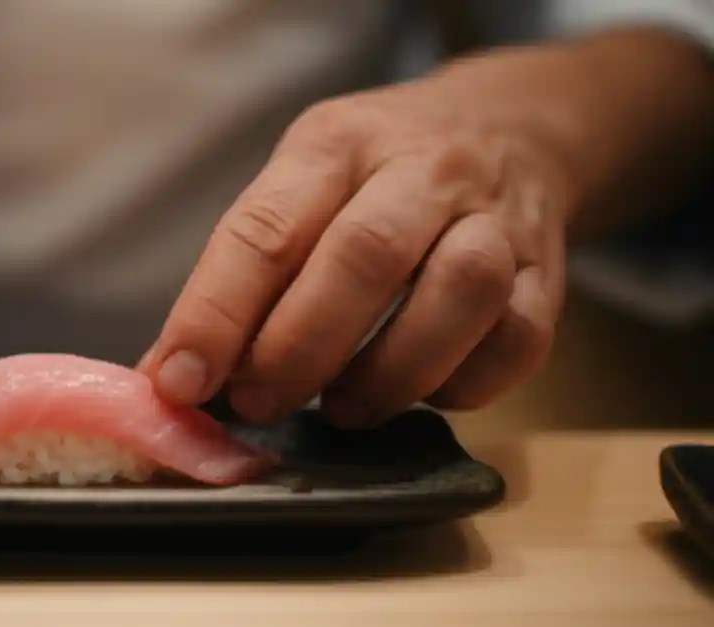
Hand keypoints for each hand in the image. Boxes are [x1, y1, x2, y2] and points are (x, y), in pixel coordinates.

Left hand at [142, 55, 578, 426]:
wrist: (511, 126)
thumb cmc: (376, 176)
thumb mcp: (300, 188)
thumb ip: (241, 275)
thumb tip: (171, 379)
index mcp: (336, 145)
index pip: (266, 229)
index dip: (217, 313)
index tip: (180, 381)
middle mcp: (422, 169)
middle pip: (364, 256)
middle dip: (299, 348)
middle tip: (259, 403)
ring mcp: (496, 216)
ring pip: (459, 291)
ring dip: (390, 371)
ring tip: (342, 407)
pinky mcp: (548, 272)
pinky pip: (517, 339)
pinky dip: (461, 384)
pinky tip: (419, 393)